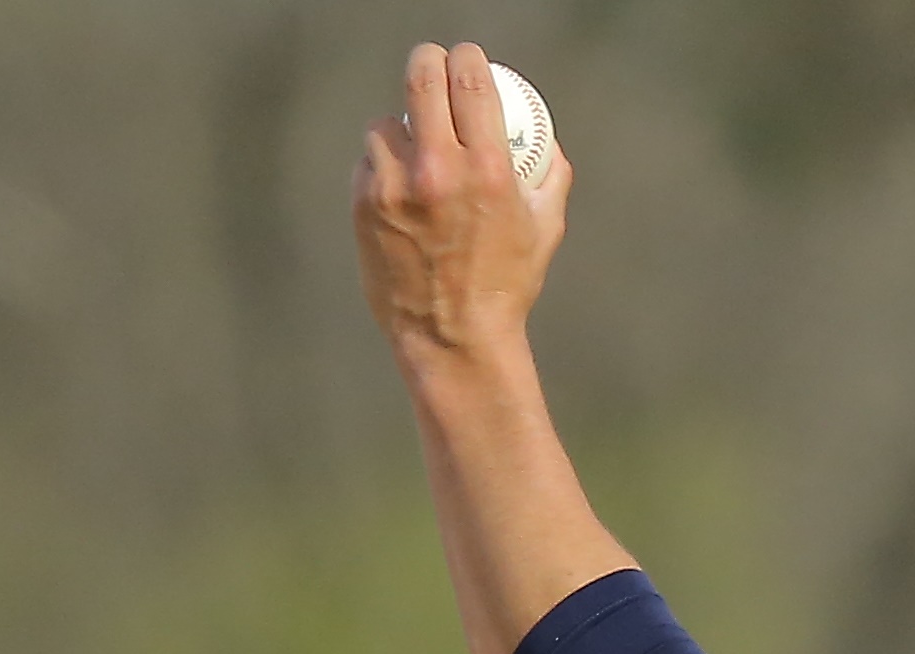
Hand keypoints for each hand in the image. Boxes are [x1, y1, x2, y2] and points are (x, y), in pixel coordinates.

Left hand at [354, 43, 570, 366]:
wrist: (453, 335)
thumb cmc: (507, 284)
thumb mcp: (544, 228)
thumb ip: (549, 176)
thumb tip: (546, 140)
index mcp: (489, 170)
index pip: (470, 80)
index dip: (466, 57)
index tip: (466, 57)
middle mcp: (439, 170)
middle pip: (420, 77)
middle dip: (428, 61)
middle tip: (431, 66)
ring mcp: (395, 185)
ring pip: (386, 123)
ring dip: (401, 129)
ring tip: (416, 152)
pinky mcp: (365, 201)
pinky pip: (371, 162)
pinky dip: (385, 167)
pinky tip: (401, 192)